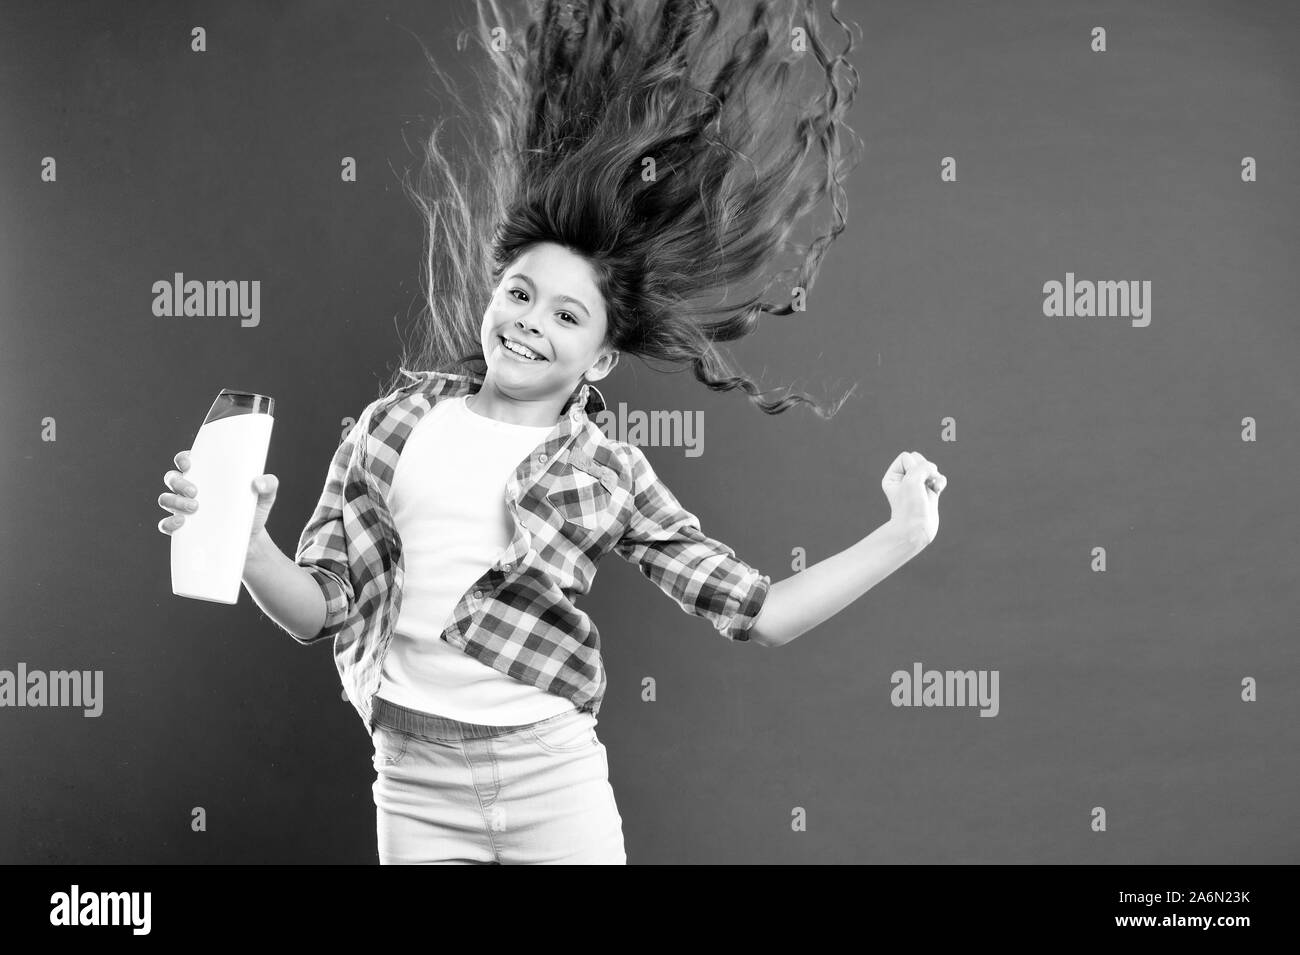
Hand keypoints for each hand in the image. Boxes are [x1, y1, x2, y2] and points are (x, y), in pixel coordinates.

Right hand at [158, 449, 279, 563]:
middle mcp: (191, 490)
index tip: (189, 463)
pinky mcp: (183, 529)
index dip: (183, 458)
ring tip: (194, 507)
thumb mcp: (265, 497)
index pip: (187, 461)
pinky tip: (181, 523)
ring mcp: (184, 509)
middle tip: (196, 491)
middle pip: (172, 478)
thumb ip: (268, 485)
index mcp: (207, 476)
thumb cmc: (253, 512)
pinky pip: (165, 524)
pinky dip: (169, 522)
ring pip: (165, 498)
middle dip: (179, 482)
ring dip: (174, 500)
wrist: (251, 541)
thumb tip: (258, 482)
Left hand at [881, 451, 946, 547]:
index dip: (913, 466)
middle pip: (919, 459)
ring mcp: (917, 485)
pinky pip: (938, 477)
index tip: (912, 483)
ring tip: (930, 488)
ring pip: (930, 467)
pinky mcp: (929, 491)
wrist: (917, 529)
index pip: (907, 456)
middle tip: (923, 484)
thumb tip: (933, 469)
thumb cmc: (910, 506)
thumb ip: (923, 466)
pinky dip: (940, 481)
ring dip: (934, 475)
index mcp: (893, 476)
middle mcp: (904, 479)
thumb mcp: (912, 480)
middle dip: (925, 469)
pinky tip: (938, 490)